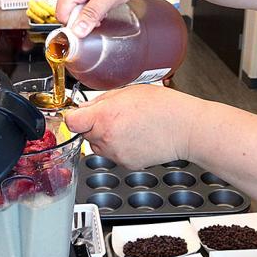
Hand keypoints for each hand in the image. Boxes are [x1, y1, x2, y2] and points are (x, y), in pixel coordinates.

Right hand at [55, 0, 146, 36]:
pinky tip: (104, 4)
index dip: (74, 25)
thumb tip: (77, 31)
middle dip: (84, 19)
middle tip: (102, 13)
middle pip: (68, 13)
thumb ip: (91, 15)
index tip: (89, 28)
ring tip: (105, 6)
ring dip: (90, 15)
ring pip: (76, 11)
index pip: (62, 14)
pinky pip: (83, 6)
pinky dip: (93, 10)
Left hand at [63, 85, 196, 168]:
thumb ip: (102, 100)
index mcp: (105, 116)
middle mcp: (107, 137)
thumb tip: (86, 108)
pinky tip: (136, 137)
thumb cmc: (164, 107)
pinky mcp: (126, 164)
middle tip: (115, 116)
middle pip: (85, 134)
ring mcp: (116, 154)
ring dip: (106, 137)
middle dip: (94, 125)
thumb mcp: (128, 91)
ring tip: (129, 127)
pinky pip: (113, 154)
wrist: (185, 128)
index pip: (71, 121)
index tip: (77, 115)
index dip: (73, 116)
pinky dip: (120, 147)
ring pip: (98, 146)